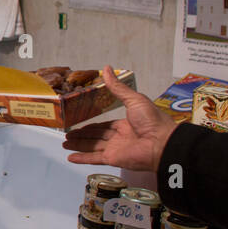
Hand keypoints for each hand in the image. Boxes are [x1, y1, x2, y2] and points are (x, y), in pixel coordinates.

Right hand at [61, 64, 176, 173]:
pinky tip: (71, 157)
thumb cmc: (153, 121)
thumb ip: (117, 88)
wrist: (162, 142)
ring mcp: (116, 149)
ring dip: (78, 145)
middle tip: (68, 135)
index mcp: (126, 124)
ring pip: (92, 146)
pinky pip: (94, 158)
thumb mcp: (134, 99)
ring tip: (65, 143)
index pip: (104, 126)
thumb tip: (107, 69)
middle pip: (95, 136)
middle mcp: (120, 137)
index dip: (91, 126)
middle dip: (81, 136)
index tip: (80, 125)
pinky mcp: (113, 159)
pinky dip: (82, 158)